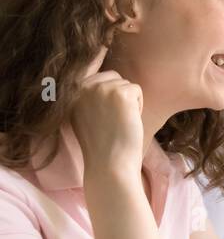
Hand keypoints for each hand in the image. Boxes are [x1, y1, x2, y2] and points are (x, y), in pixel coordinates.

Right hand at [70, 45, 144, 179]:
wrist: (110, 162)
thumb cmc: (100, 144)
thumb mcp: (82, 116)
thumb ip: (86, 97)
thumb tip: (101, 82)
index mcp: (70, 92)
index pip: (98, 78)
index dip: (108, 97)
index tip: (105, 117)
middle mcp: (82, 86)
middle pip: (113, 76)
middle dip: (119, 96)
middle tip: (112, 120)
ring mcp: (101, 88)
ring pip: (126, 84)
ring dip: (129, 102)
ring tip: (118, 122)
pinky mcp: (120, 93)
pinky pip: (137, 89)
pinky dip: (138, 105)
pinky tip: (127, 121)